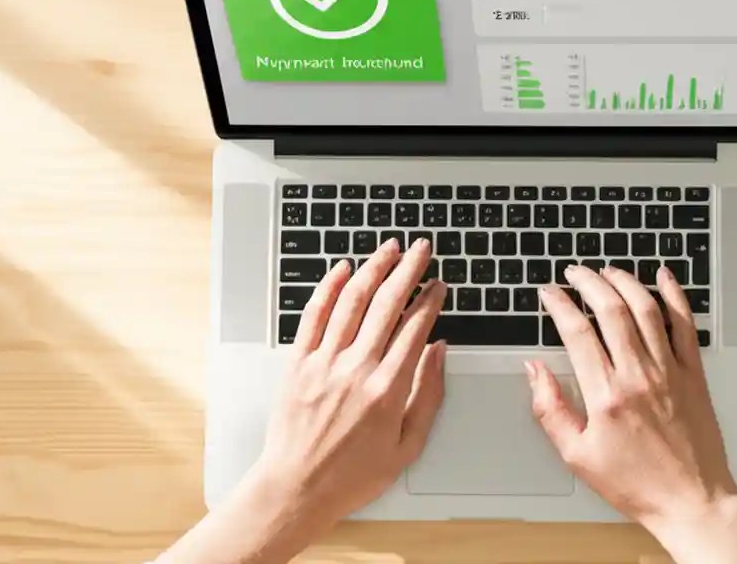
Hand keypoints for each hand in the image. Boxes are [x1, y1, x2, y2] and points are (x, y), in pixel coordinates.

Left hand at [258, 238, 446, 523]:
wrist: (296, 487)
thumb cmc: (352, 475)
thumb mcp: (407, 446)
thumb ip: (428, 395)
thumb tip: (439, 352)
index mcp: (388, 390)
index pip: (415, 328)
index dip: (431, 300)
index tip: (439, 284)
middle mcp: (356, 369)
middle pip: (388, 304)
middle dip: (409, 270)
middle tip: (422, 249)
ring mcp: (324, 363)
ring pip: (352, 301)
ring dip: (374, 268)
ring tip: (390, 248)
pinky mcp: (298, 363)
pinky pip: (314, 314)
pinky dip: (329, 287)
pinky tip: (343, 269)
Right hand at [528, 265, 736, 563]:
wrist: (691, 500)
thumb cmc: (636, 484)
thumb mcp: (576, 456)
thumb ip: (550, 409)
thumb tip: (534, 371)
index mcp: (606, 395)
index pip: (577, 332)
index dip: (559, 305)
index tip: (548, 293)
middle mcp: (638, 376)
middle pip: (610, 310)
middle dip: (588, 282)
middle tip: (574, 272)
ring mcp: (670, 371)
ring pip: (646, 309)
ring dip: (624, 281)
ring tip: (607, 270)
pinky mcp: (694, 374)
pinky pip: (685, 325)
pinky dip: (675, 296)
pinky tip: (664, 278)